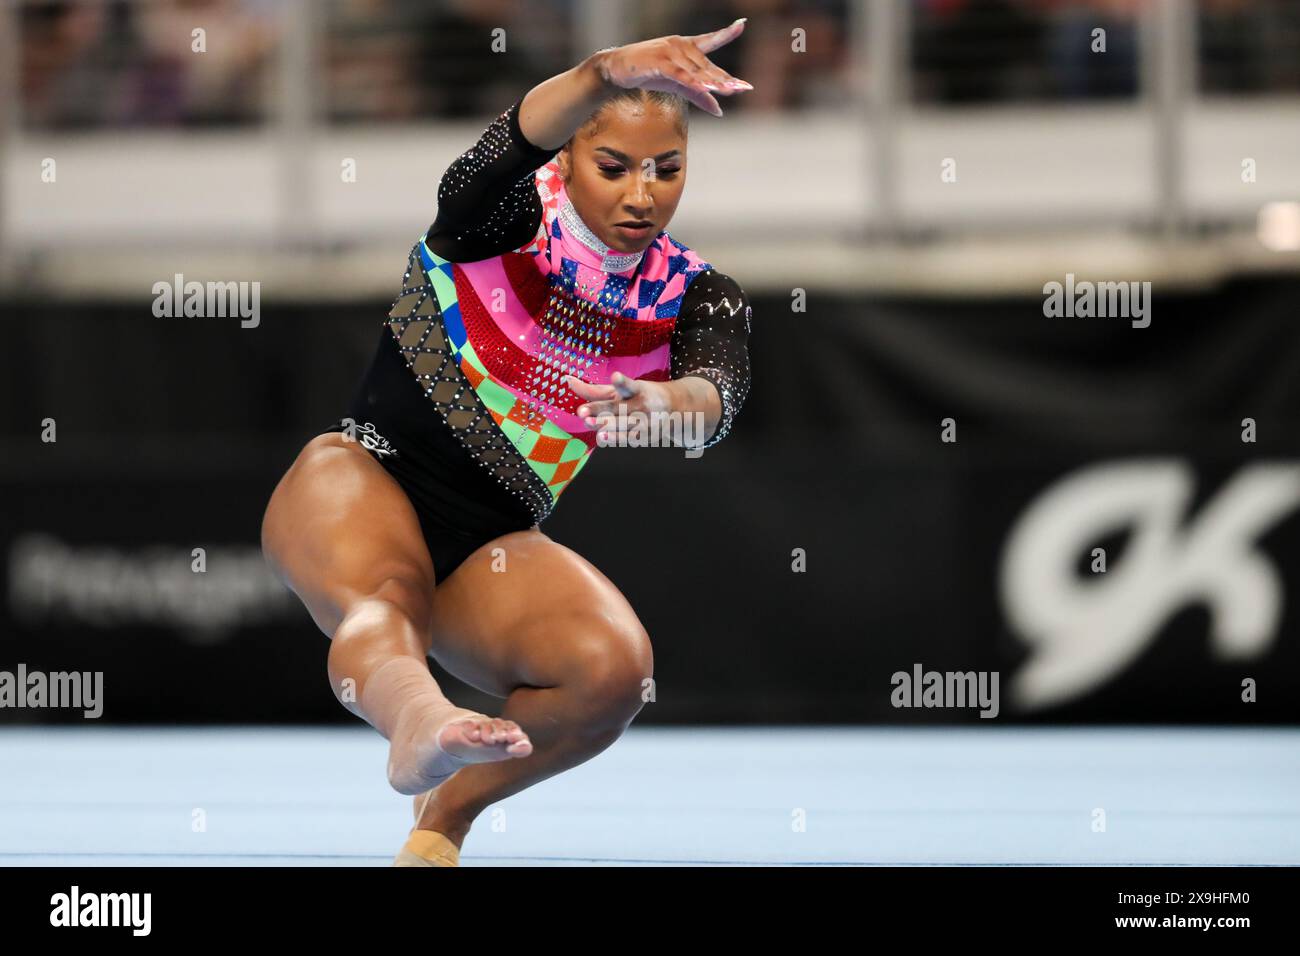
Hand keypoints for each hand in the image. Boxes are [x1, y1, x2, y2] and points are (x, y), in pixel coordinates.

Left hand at [568, 371, 673, 442]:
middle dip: (601, 411)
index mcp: (637, 389)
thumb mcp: (619, 391)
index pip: (628, 385)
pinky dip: (615, 438)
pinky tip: (602, 438)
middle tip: (582, 413)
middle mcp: (642, 405)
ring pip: (624, 425)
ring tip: (591, 425)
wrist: (675, 410)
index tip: (615, 376)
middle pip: (619, 409)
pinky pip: (628, 438)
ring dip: (607, 426)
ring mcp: (645, 422)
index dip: (621, 381)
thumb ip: (593, 390)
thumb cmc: (639, 396)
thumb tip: (566, 380)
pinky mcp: (646, 437)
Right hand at [595, 19, 752, 117]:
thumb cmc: (649, 73)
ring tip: (727, 91)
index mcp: (686, 47)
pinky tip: (704, 89)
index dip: (726, 33)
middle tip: (742, 88)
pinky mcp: (659, 61)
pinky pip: (679, 74)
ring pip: (695, 70)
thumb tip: (719, 111)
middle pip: (707, 65)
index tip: (741, 25)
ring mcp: (670, 51)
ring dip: (711, 82)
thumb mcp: (678, 85)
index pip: (710, 39)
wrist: (618, 69)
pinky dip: (692, 82)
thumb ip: (699, 96)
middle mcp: (680, 45)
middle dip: (724, 78)